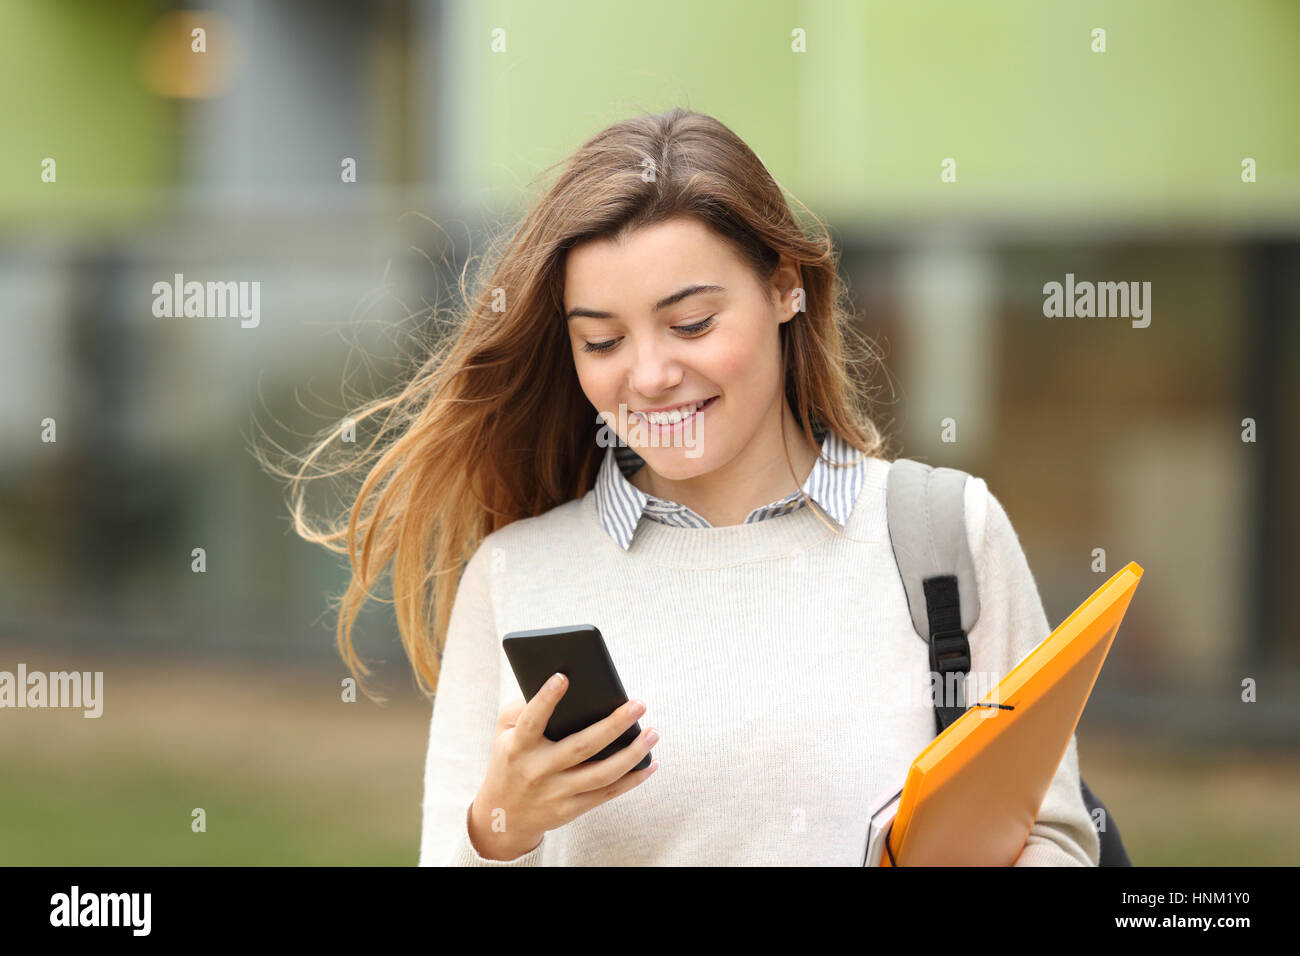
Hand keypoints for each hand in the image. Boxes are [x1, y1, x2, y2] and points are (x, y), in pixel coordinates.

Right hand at [468, 673, 658, 859]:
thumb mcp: (503, 734)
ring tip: (653, 732)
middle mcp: (538, 770)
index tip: (563, 677)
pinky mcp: (571, 809)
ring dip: (632, 753)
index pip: (531, 721)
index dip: (546, 700)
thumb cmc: (510, 760)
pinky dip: (632, 778)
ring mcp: (556, 793)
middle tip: (638, 704)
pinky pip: (607, 793)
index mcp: (518, 747)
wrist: (503, 817)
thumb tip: (559, 685)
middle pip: (581, 746)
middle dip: (613, 725)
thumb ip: (522, 709)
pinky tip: (650, 762)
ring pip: (601, 773)